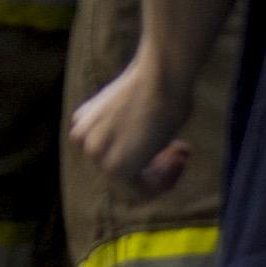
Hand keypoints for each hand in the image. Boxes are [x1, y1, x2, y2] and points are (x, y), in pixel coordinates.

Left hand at [70, 51, 190, 193]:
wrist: (159, 77)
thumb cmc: (156, 84)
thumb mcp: (131, 107)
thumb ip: (128, 129)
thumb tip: (143, 144)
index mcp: (83, 122)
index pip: (113, 152)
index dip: (144, 151)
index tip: (171, 144)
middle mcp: (84, 140)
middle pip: (122, 169)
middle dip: (156, 163)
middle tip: (181, 150)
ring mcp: (97, 155)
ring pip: (133, 182)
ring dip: (164, 170)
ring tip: (182, 152)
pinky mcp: (116, 168)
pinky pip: (143, 189)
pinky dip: (165, 179)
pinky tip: (179, 158)